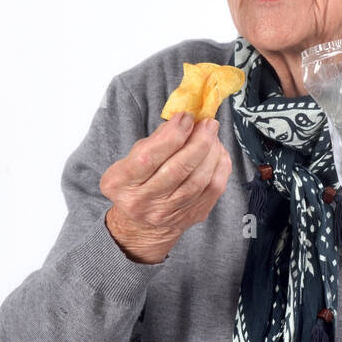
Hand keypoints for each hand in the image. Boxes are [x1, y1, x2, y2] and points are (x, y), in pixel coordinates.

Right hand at [100, 112, 232, 263]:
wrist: (142, 224)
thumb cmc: (137, 183)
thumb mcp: (132, 159)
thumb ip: (156, 140)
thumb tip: (184, 120)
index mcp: (120, 183)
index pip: (149, 157)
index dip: (172, 135)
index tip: (186, 117)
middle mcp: (142, 201)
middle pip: (178, 169)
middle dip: (198, 141)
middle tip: (208, 123)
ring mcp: (169, 213)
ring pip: (199, 180)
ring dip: (211, 152)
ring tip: (212, 135)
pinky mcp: (191, 216)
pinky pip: (214, 189)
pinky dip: (220, 166)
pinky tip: (218, 152)